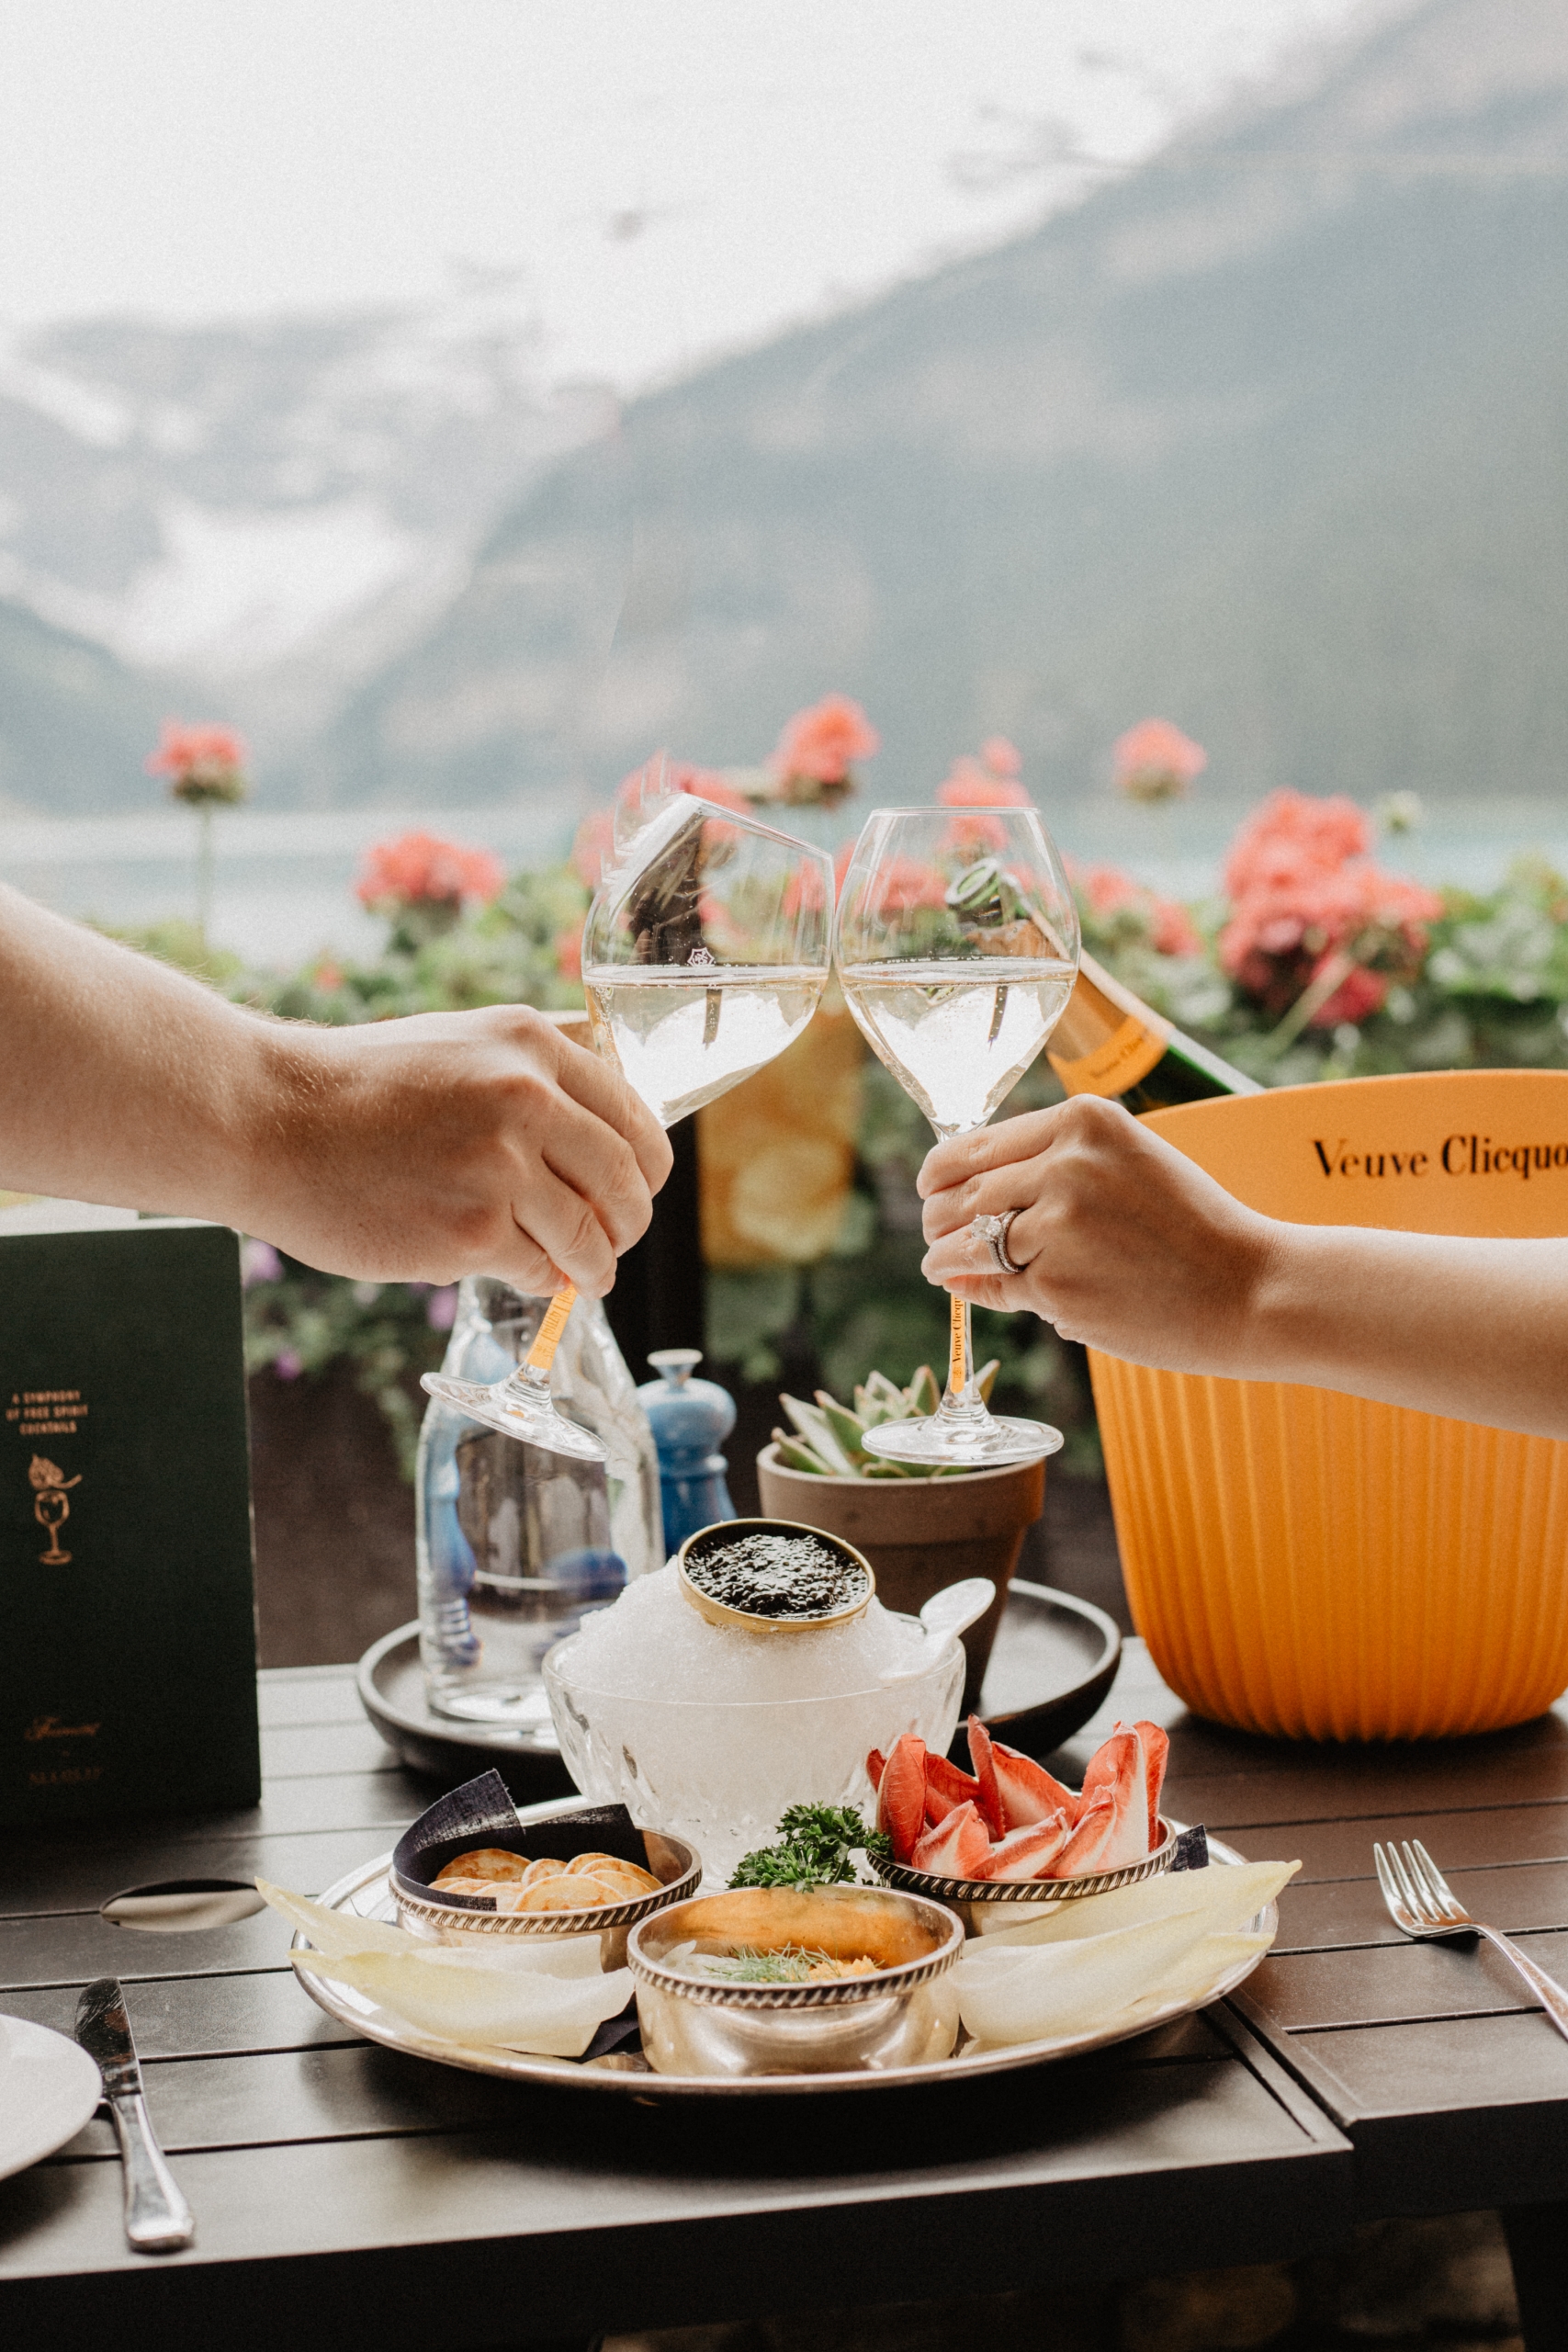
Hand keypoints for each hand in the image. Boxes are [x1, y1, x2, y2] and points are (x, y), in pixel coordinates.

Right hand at [248, 1005, 671, 1292]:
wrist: (266, 1121)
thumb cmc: (359, 1090)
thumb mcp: (460, 1044)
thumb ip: (534, 1072)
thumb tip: (609, 1121)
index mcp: (530, 1045)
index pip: (635, 1115)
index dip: (646, 1167)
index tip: (639, 1190)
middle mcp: (527, 1098)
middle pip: (627, 1180)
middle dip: (629, 1223)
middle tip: (615, 1242)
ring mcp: (500, 1168)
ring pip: (589, 1235)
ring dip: (594, 1265)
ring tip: (583, 1275)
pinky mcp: (470, 1232)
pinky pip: (537, 1268)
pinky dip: (539, 1279)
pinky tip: (523, 1274)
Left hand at [917, 1094, 1276, 1375]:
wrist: (1250, 1288)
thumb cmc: (1194, 1228)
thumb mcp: (1132, 1163)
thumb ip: (1059, 1164)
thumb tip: (972, 1189)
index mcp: (1085, 1121)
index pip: (978, 1144)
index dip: (943, 1171)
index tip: (931, 1186)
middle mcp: (1066, 1164)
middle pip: (963, 1192)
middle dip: (939, 1217)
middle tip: (935, 1232)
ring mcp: (1058, 1225)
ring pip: (965, 1241)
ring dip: (944, 1256)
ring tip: (940, 1264)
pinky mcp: (1056, 1284)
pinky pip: (992, 1285)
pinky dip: (973, 1288)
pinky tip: (966, 1289)